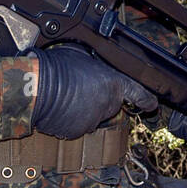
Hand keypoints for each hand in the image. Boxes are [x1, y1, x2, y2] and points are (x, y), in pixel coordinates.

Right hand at [32, 46, 158, 139]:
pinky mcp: (76, 132)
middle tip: (80, 87)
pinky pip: (77, 125)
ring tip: (66, 96)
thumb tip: (97, 66)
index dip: (145, 99)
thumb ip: (98, 66)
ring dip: (83, 109)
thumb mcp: (83, 55)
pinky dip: (70, 119)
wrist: (36, 88)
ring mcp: (92, 121)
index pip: (138, 93)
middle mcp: (107, 105)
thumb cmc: (57, 68)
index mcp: (113, 84)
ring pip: (93, 116)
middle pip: (110, 104)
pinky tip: (59, 107)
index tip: (151, 104)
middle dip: (99, 98)